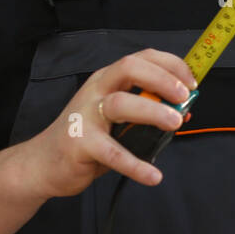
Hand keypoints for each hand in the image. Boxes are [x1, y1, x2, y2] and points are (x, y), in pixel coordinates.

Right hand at [25, 48, 198, 199]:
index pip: (142, 58)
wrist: (42, 164)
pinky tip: (153, 175)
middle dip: (162, 78)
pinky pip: (112, 153)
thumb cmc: (86, 137)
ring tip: (176, 124)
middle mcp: (96, 91)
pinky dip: (135, 164)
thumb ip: (146, 112)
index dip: (171, 65)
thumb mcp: (117, 119)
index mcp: (108, 80)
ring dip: (152, 111)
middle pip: (129, 69)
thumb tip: (185, 111)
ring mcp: (85, 115)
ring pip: (120, 104)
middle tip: (184, 96)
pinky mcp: (80, 144)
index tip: (192, 82)